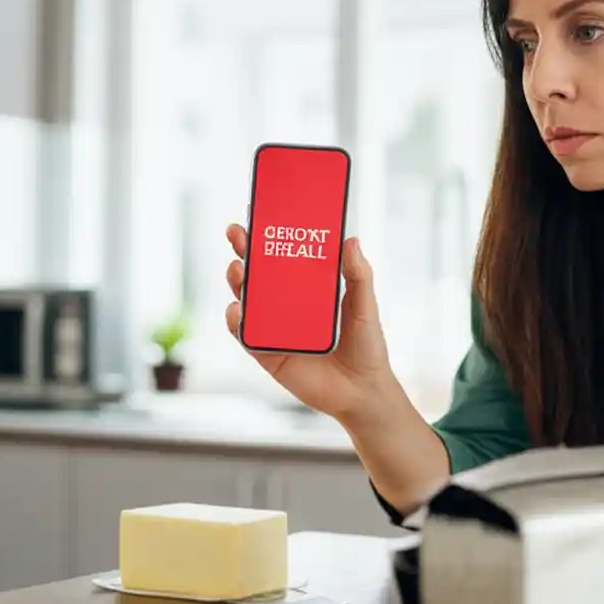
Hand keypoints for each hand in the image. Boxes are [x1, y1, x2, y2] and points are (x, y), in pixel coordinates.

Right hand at [224, 223, 402, 424]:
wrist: (362, 392)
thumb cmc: (367, 346)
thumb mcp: (366, 305)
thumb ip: (359, 274)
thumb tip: (351, 239)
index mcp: (309, 289)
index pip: (284, 256)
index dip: (269, 236)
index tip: (259, 212)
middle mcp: (287, 305)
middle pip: (258, 273)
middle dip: (244, 251)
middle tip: (237, 233)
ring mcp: (275, 328)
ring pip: (246, 300)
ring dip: (237, 282)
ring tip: (237, 268)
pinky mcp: (268, 353)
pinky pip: (245, 335)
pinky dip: (237, 321)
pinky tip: (237, 309)